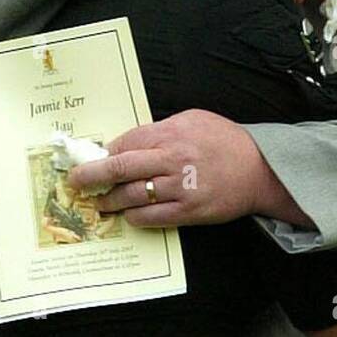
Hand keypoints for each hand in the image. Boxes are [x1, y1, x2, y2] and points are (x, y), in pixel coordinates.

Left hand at [66, 109, 310, 227]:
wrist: (261, 170)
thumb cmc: (227, 142)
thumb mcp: (196, 120)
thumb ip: (164, 128)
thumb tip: (130, 142)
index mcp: (173, 132)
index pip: (127, 142)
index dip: (105, 152)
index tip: (93, 158)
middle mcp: (174, 159)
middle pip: (120, 167)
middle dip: (91, 175)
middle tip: (75, 182)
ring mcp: (180, 187)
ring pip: (131, 196)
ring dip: (109, 201)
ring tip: (99, 203)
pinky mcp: (188, 211)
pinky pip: (150, 217)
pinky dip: (133, 217)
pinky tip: (128, 214)